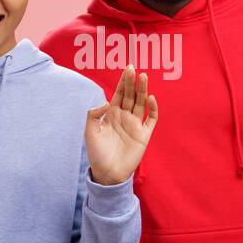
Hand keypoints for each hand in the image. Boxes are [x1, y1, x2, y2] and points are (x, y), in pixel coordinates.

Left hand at [85, 65, 159, 184]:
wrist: (107, 173)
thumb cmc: (97, 154)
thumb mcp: (89, 132)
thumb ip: (94, 114)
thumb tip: (108, 101)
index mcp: (112, 114)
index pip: (120, 94)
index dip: (123, 82)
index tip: (127, 69)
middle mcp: (125, 117)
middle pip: (131, 95)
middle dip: (132, 82)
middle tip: (134, 69)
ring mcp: (135, 125)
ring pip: (141, 103)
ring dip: (143, 90)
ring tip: (144, 77)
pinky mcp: (144, 135)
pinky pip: (151, 119)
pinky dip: (153, 109)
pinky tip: (151, 99)